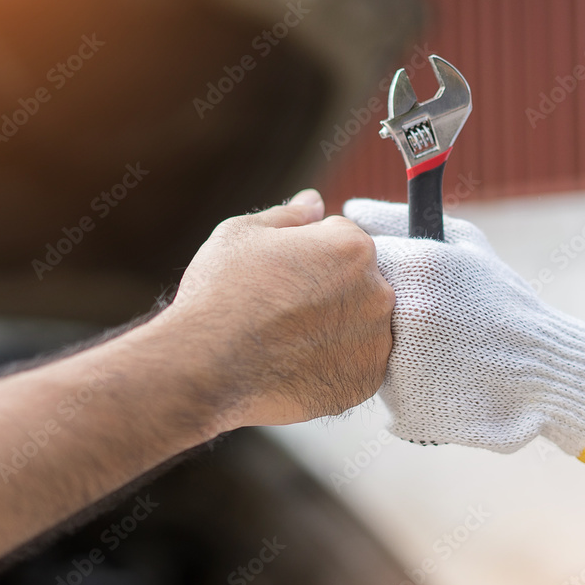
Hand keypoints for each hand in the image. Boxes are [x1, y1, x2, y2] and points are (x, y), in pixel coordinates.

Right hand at [160, 189, 394, 432]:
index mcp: (353, 247)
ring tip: (287, 339)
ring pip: (360, 325)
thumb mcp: (242, 235)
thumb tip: (314, 201)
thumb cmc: (221, 294)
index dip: (308, 255)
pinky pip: (357, 365)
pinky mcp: (366, 383)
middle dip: (329, 289)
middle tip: (281, 308)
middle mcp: (377, 293)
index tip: (280, 275)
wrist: (207, 368)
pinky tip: (297, 364)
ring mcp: (375, 342)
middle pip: (358, 282)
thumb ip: (288, 216)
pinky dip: (334, 364)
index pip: (343, 240)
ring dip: (335, 328)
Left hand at [343, 199, 584, 461]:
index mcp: (417, 267)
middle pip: (345, 305)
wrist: (543, 372)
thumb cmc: (501, 300)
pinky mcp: (403, 403)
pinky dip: (393, 379)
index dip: (360, 268)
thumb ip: (399, 219)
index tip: (383, 276)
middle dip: (363, 307)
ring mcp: (403, 362)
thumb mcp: (464, 243)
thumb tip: (348, 207)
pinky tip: (429, 374)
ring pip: (355, 348)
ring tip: (428, 347)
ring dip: (376, 346)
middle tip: (413, 317)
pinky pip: (373, 385)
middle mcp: (403, 314)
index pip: (349, 258)